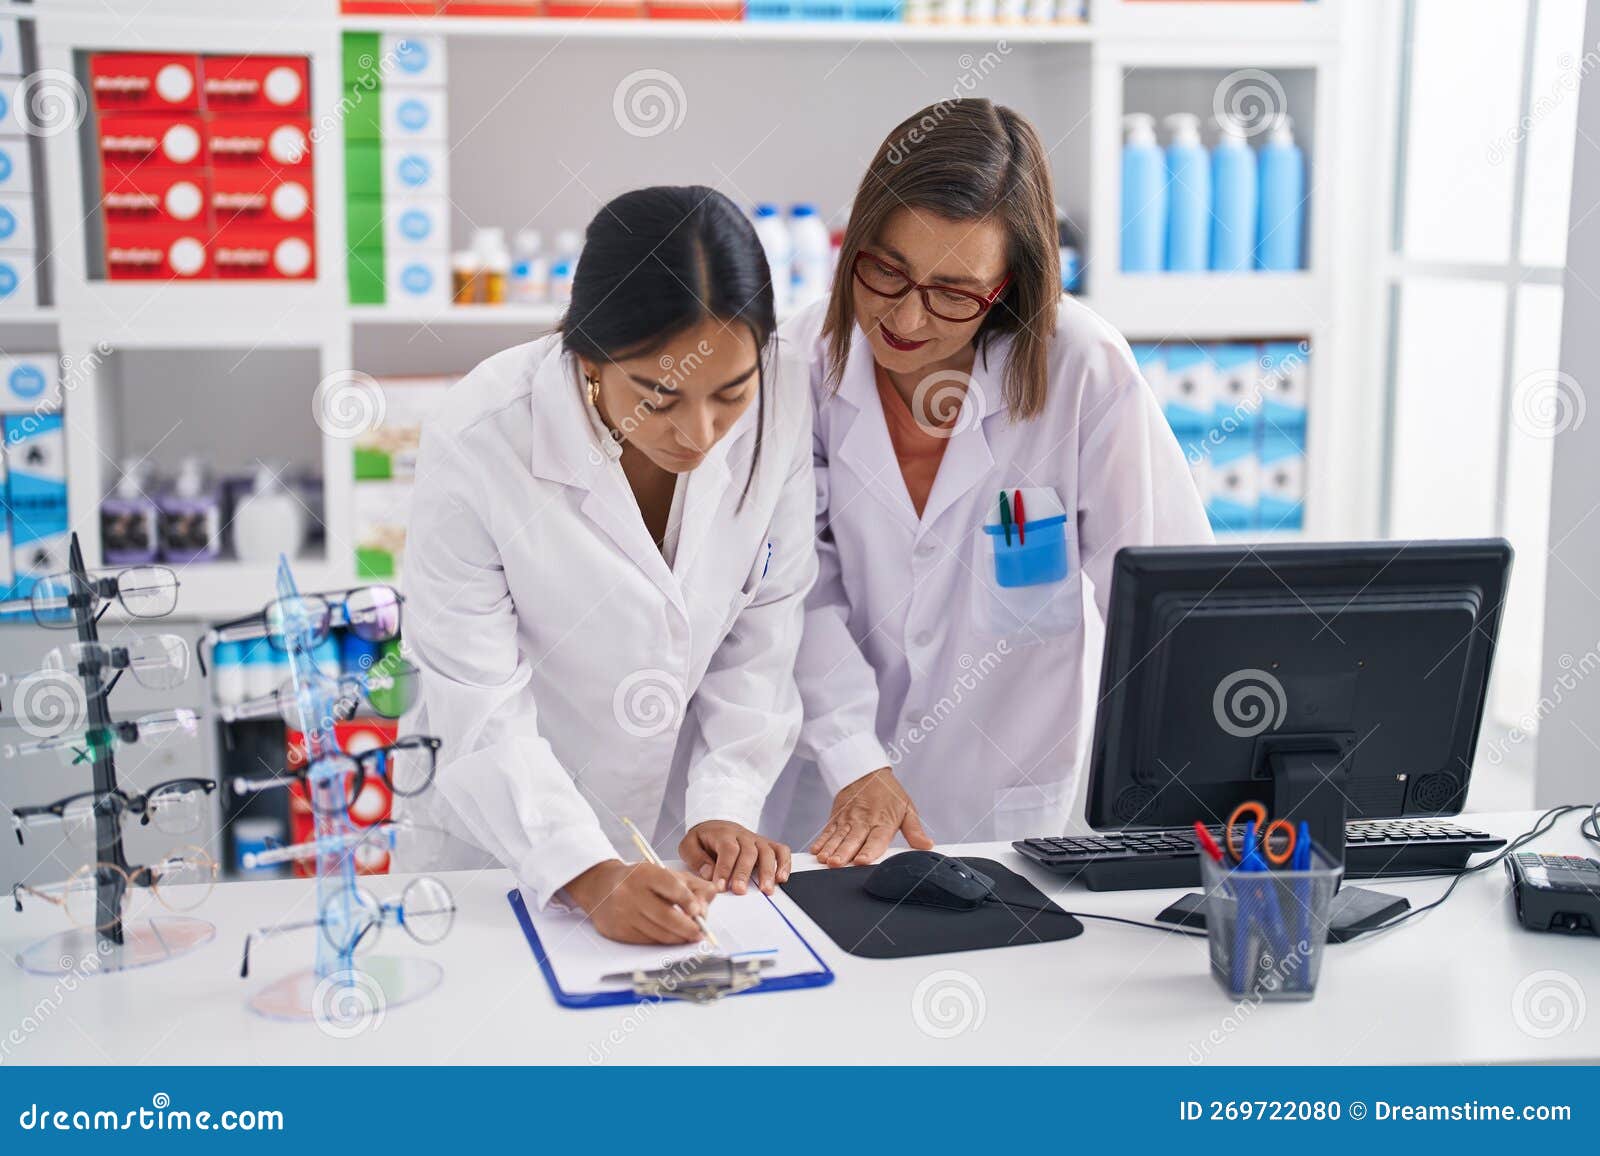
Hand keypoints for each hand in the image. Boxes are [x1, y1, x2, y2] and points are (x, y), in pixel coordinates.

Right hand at [562, 860, 717, 945]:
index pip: (671, 886)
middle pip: (666, 915)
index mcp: (645, 873)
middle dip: (688, 927)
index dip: (688, 900)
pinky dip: (662, 941)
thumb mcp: (664, 873)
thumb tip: (708, 902)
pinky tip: (670, 937)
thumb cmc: (640, 880)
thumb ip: (692, 885)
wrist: (601, 887)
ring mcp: (623, 913)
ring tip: (689, 936)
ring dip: (678, 937)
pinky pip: (647, 940)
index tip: (700, 911)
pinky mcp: (618, 930)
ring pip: (658, 932)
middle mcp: (631, 892)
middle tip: (700, 932)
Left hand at [679, 821, 791, 895]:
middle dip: (744, 873)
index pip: (728, 849)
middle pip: (748, 852)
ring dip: (768, 871)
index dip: (726, 868)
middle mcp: (742, 836)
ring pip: (766, 852)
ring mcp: (756, 840)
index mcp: (723, 834)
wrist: (717, 825)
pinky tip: (781, 878)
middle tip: (740, 890)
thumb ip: (696, 858)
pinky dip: (784, 863)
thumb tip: (709, 873)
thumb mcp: (689, 845)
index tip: (721, 886)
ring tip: (765, 890)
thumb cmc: (704, 839)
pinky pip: (781, 851)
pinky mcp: (767, 845)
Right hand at [811, 767, 932, 866]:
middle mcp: (864, 822)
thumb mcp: (907, 809)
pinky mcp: (837, 817)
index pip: (876, 839)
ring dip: (830, 849)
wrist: (867, 771)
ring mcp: (848, 819)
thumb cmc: (889, 794)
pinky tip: (815, 851)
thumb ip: (914, 830)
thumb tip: (927, 846)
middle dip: (844, 852)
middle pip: (853, 840)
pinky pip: (828, 831)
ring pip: (838, 837)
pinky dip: (821, 841)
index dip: (869, 851)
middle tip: (836, 863)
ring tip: (824, 859)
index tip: (862, 861)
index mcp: (883, 822)